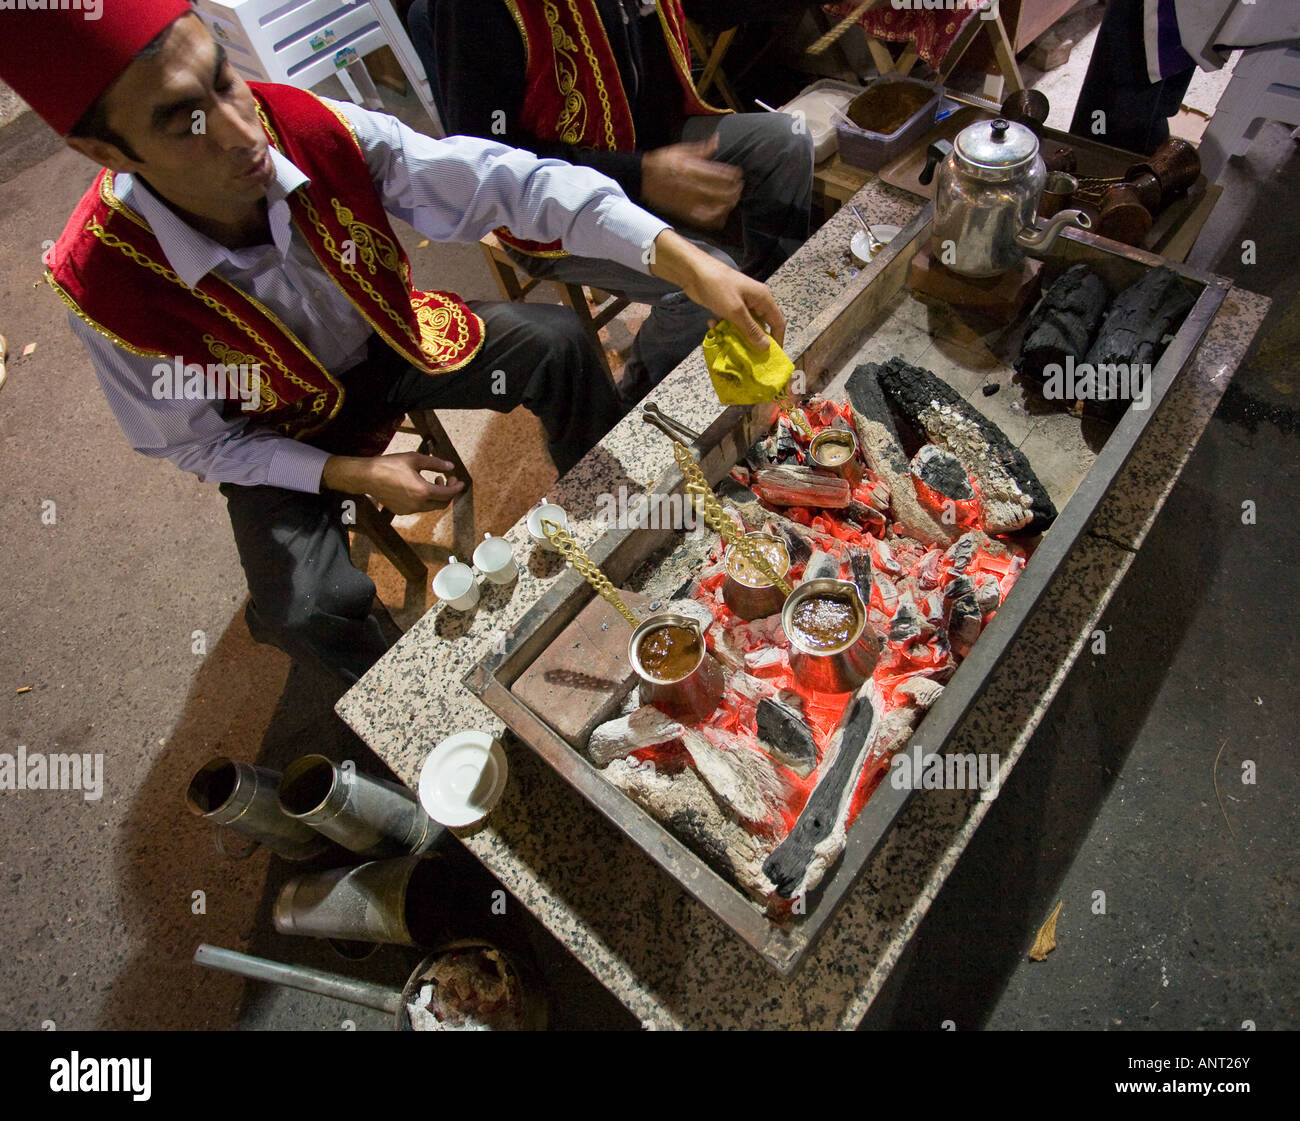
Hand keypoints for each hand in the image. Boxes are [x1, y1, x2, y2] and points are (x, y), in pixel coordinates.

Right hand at [322, 452, 463, 514]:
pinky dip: (425, 499)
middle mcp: (418, 504)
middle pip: (442, 504)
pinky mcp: (401, 511)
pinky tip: (419, 487)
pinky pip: (419, 508)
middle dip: (448, 492)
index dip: (456, 487)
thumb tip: (450, 466)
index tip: (460, 481)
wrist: (368, 476)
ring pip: (431, 507)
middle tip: (446, 479)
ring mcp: (409, 510)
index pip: (448, 494)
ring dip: (436, 496)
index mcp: (423, 491)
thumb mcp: (415, 459)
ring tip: (431, 480)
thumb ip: (435, 463)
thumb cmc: (390, 465)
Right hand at [640, 135, 742, 230]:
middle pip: (718, 191)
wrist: (640, 177)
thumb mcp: (680, 149)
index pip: (717, 173)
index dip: (731, 175)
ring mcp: (686, 199)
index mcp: (690, 167)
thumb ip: (702, 148)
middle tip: (739, 189)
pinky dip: (713, 219)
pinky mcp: (681, 211)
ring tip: (732, 202)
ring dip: (726, 205)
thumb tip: (717, 139)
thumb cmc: (661, 162)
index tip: (738, 175)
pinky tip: (720, 216)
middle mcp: (690, 184)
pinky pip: (700, 218)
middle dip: (732, 191)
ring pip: (712, 206)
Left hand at [648, 230, 785, 350]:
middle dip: (755, 340)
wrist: (694, 272)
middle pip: (762, 326)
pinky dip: (724, 326)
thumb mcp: (736, 311)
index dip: (778, 340)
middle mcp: (756, 301)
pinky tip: (712, 325)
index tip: (772, 357)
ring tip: (728, 343)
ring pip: (745, 325)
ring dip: (736, 334)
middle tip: (749, 356)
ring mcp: (741, 303)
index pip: (778, 322)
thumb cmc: (718, 287)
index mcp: (763, 299)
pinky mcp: (728, 305)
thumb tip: (766, 347)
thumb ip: (751, 330)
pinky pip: (731, 321)